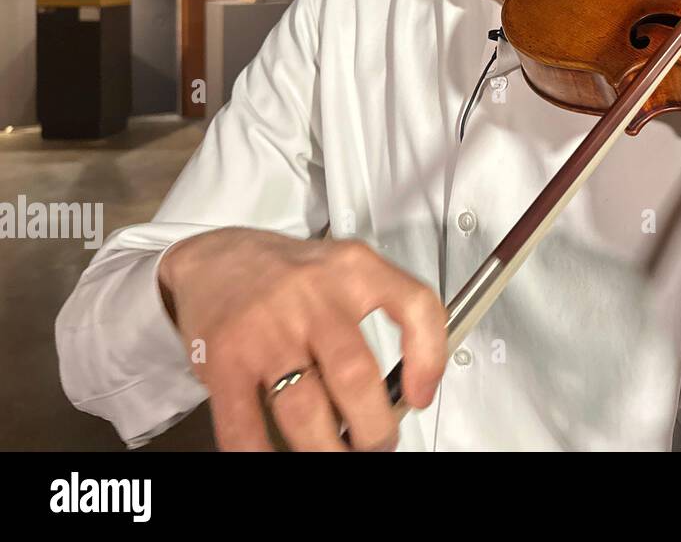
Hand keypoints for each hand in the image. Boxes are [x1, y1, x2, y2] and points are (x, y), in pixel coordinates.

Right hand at [159, 228, 446, 450]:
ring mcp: (267, 327)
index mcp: (353, 270)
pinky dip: (264, 454)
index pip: (414, 304)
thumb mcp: (345, 270)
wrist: (215, 258)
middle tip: (376, 443)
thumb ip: (379, 312)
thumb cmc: (289, 273)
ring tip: (337, 455)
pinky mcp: (225, 358)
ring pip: (304, 408)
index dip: (429, 357)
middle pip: (356, 375)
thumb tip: (403, 387)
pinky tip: (276, 457)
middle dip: (372, 428)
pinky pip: (245, 423)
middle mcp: (312, 295)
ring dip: (326, 448)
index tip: (420, 396)